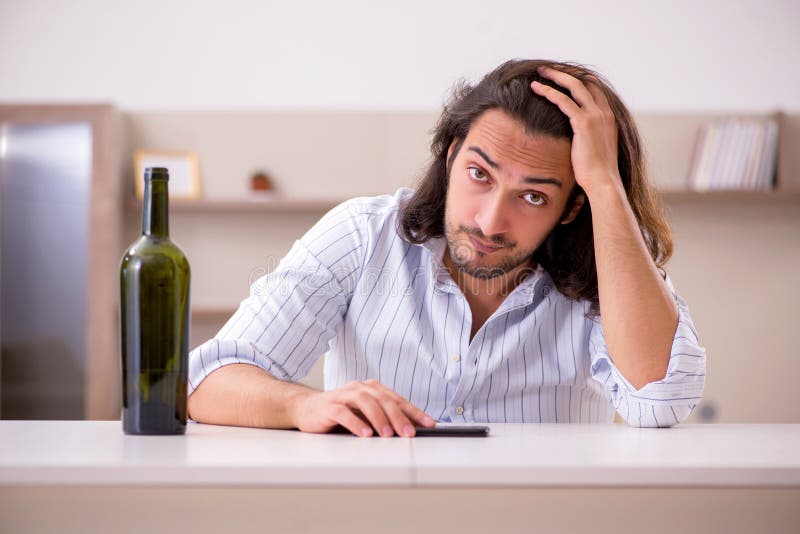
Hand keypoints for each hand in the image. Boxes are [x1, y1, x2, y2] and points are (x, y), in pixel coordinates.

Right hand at [291, 379, 435, 436]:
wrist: (307, 408)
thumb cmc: (340, 412)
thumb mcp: (365, 414)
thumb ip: (383, 418)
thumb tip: (409, 429)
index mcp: (371, 388)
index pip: (397, 399)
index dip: (413, 411)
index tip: (428, 424)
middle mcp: (359, 388)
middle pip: (383, 400)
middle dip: (398, 417)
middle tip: (409, 433)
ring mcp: (344, 395)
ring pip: (365, 403)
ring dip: (379, 419)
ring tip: (388, 435)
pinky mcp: (329, 406)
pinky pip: (344, 413)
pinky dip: (356, 423)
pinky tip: (364, 434)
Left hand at [531, 66, 620, 194]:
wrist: (604, 181)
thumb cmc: (598, 173)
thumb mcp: (596, 149)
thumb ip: (590, 138)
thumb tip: (578, 140)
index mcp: (609, 117)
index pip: (594, 89)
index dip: (578, 79)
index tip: (563, 76)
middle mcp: (604, 112)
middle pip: (585, 81)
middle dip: (566, 72)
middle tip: (549, 69)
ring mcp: (595, 116)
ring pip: (574, 85)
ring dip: (555, 76)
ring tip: (540, 72)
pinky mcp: (583, 123)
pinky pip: (563, 100)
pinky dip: (548, 91)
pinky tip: (536, 88)